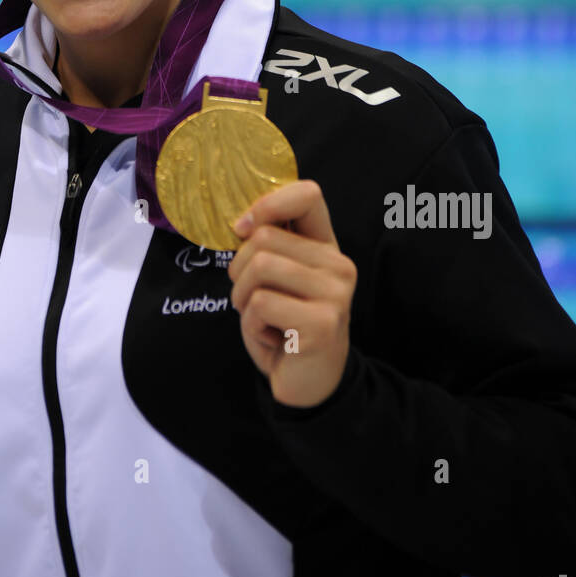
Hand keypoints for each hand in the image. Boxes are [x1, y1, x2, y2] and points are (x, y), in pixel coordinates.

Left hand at [226, 180, 356, 407]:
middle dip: (239, 271)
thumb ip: (267, 245)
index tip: (241, 228)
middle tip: (253, 300)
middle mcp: (338, 265)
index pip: (307, 194)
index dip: (268, 203)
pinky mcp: (323, 324)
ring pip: (258, 269)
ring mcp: (335, 294)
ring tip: (261, 318)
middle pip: (262, 238)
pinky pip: (260, 305)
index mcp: (326, 246)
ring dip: (242, 299)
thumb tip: (242, 222)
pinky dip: (251, 325)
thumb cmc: (283, 324)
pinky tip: (272, 338)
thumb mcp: (275, 278)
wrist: (307, 382)